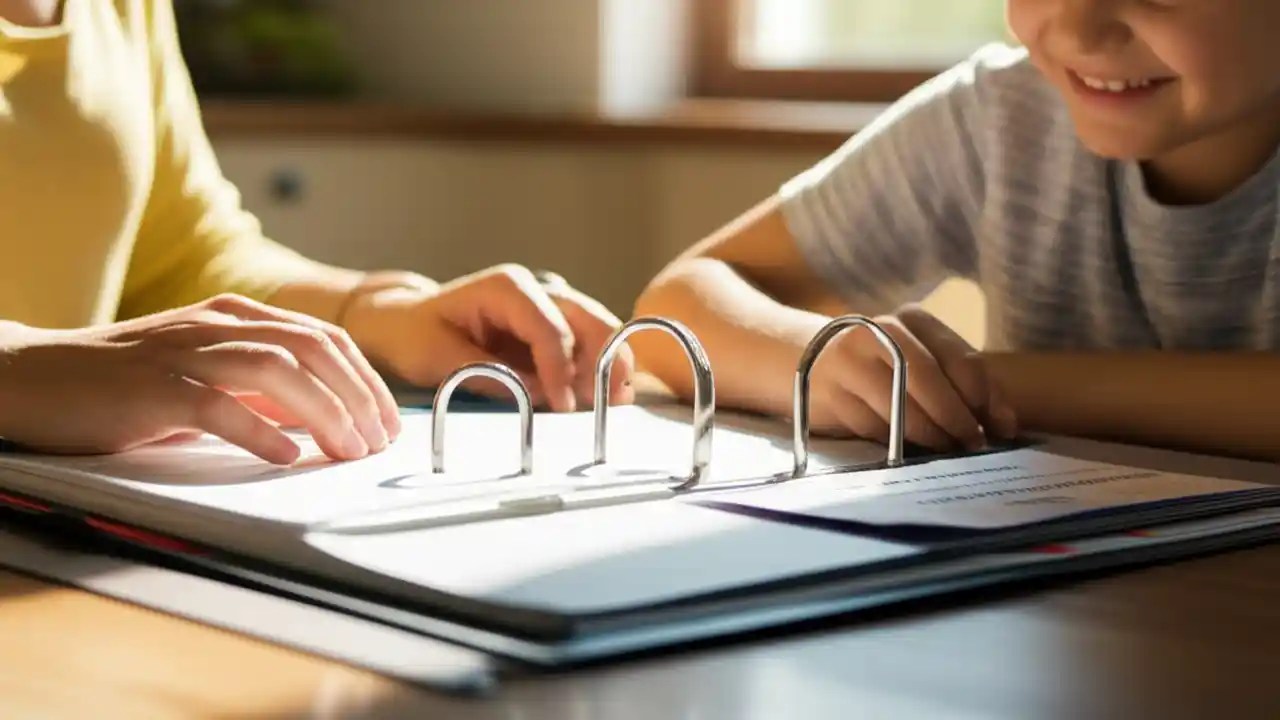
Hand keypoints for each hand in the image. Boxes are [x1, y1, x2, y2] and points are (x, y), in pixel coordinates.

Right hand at [0, 294, 398, 464]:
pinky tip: (285, 456)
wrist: (32, 376)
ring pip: (276, 369)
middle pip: (311, 349)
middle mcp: (216, 325)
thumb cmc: (124, 382)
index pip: (323, 338)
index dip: (365, 379)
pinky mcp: (151, 386)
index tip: (387, 420)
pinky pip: (217, 404)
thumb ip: (259, 387)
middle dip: (357, 396)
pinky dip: (258, 431)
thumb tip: (322, 415)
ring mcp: (184, 352)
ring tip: (348, 449)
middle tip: (379, 441)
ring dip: (323, 412)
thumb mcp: (205, 374)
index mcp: (235, 316)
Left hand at [344, 264, 635, 411]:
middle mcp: (534, 290)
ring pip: (594, 327)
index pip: (550, 327)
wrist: (402, 323)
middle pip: (587, 317)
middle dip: (608, 355)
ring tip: (618, 398)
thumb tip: (537, 395)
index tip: (564, 406)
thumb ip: (487, 374)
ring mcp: (544, 307)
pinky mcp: (547, 328)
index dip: (562, 367)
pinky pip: (583, 343)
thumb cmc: (414, 334)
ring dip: (609, 360)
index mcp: (506, 288)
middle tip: (618, 396)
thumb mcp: (437, 357)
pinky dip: (596, 366)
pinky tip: (603, 392)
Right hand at [806, 304, 1018, 451]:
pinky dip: (897, 443)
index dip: (986, 398)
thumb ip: (960, 383)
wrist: (807, 359)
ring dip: (930, 436)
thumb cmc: (881, 365)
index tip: (1001, 428)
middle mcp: (879, 332)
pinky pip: (874, 427)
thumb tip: (1004, 425)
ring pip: (901, 406)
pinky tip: (908, 450)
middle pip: (929, 380)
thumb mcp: (920, 359)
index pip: (961, 359)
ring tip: (946, 450)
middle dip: (957, 419)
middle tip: (973, 445)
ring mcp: (851, 362)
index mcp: (912, 320)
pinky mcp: (831, 394)